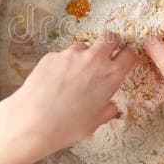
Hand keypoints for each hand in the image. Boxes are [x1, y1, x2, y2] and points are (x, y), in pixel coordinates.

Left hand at [0, 32, 137, 163]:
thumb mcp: (94, 122)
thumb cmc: (66, 126)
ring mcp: (72, 55)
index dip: (129, 55)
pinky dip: (63, 64)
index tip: (126, 58)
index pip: (129, 54)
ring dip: (83, 56)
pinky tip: (56, 80)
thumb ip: (106, 110)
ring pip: (84, 46)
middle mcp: (94, 60)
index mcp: (110, 76)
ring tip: (74, 76)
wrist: (33, 121)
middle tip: (106, 53)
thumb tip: (110, 107)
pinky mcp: (53, 55)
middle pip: (111, 38)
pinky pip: (63, 55)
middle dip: (111, 43)